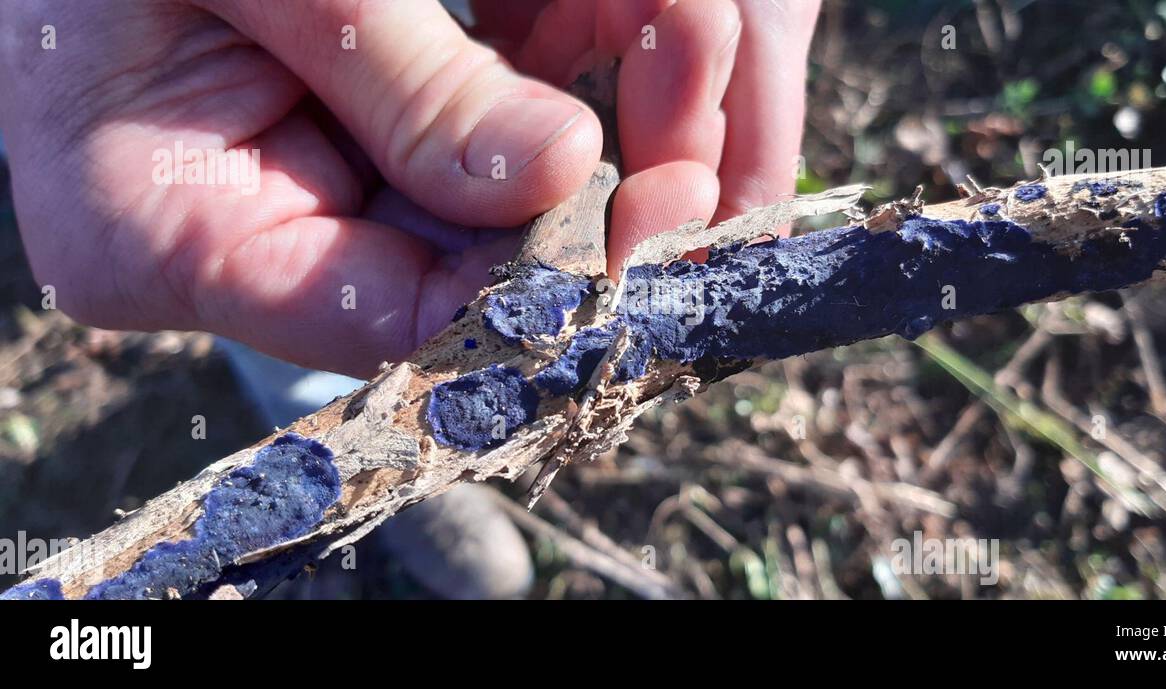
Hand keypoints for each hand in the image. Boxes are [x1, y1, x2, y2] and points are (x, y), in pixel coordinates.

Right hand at [0, 0, 819, 376]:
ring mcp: (307, 181)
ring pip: (490, 194)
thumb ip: (405, 83)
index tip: (659, 214)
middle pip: (455, 265)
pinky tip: (645, 34)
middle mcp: (244, 233)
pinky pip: (480, 125)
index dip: (532, 281)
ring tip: (690, 40)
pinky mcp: (359, 125)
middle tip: (702, 141)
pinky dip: (560, 71)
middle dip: (593, 193)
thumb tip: (564, 164)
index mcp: (161, 231)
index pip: (383, 318)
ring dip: (602, 123)